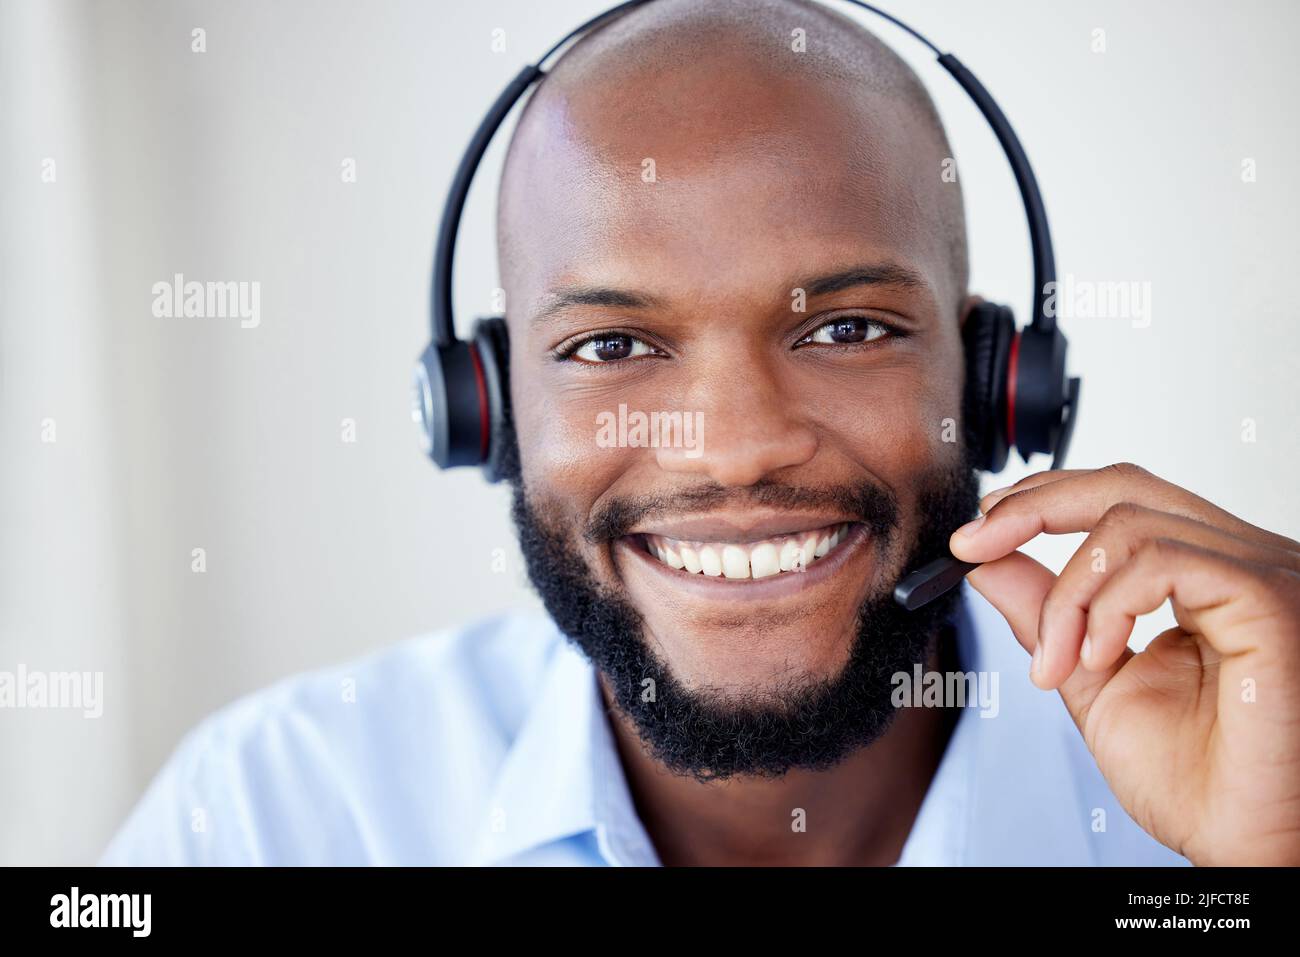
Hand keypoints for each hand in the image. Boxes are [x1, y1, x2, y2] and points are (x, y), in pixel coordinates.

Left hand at [948, 463, 1299, 864]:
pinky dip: (1106, 605)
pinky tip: (1096, 656)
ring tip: (1057, 661)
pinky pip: (1164, 560)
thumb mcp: (1089, 679)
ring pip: (1131, 521)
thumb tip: (989, 563)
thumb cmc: (1193, 779)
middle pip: (1123, 485)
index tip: (976, 536)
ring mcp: (1260, 575)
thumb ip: (1045, 616)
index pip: (1118, 498)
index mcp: (1203, 575)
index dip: (1041, 500)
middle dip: (1031, 508)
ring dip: (1067, 594)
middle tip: (973, 547)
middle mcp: (1238, 562)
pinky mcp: (1268, 600)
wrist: (1239, 843)